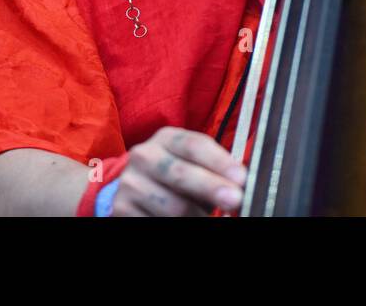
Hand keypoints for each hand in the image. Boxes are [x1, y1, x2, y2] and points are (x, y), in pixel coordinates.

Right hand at [110, 127, 246, 216]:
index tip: (242, 178)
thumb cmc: (177, 173)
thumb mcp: (193, 161)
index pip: (194, 146)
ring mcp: (131, 183)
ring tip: (206, 216)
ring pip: (172, 206)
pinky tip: (186, 222)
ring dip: (197, 216)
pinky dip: (178, 226)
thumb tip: (242, 183)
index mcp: (167, 138)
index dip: (220, 162)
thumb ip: (216, 167)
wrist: (135, 186)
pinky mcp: (122, 209)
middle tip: (235, 200)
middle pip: (180, 174)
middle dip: (211, 188)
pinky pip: (157, 223)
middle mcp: (144, 156)